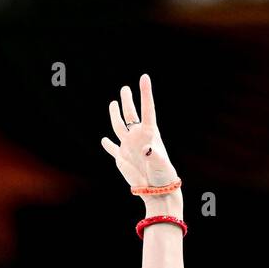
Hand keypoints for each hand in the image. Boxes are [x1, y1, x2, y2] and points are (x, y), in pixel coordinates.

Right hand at [100, 74, 178, 195]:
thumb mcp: (161, 165)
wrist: (156, 190)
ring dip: (116, 115)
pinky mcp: (122, 159)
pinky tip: (104, 140)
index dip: (145, 93)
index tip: (144, 77)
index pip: (147, 109)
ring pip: (119, 126)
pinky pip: (112, 149)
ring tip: (113, 103)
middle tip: (125, 88)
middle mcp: (138, 137)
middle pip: (131, 114)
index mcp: (150, 133)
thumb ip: (155, 155)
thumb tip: (146, 149)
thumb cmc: (163, 176)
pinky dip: (108, 145)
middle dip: (127, 101)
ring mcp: (129, 146)